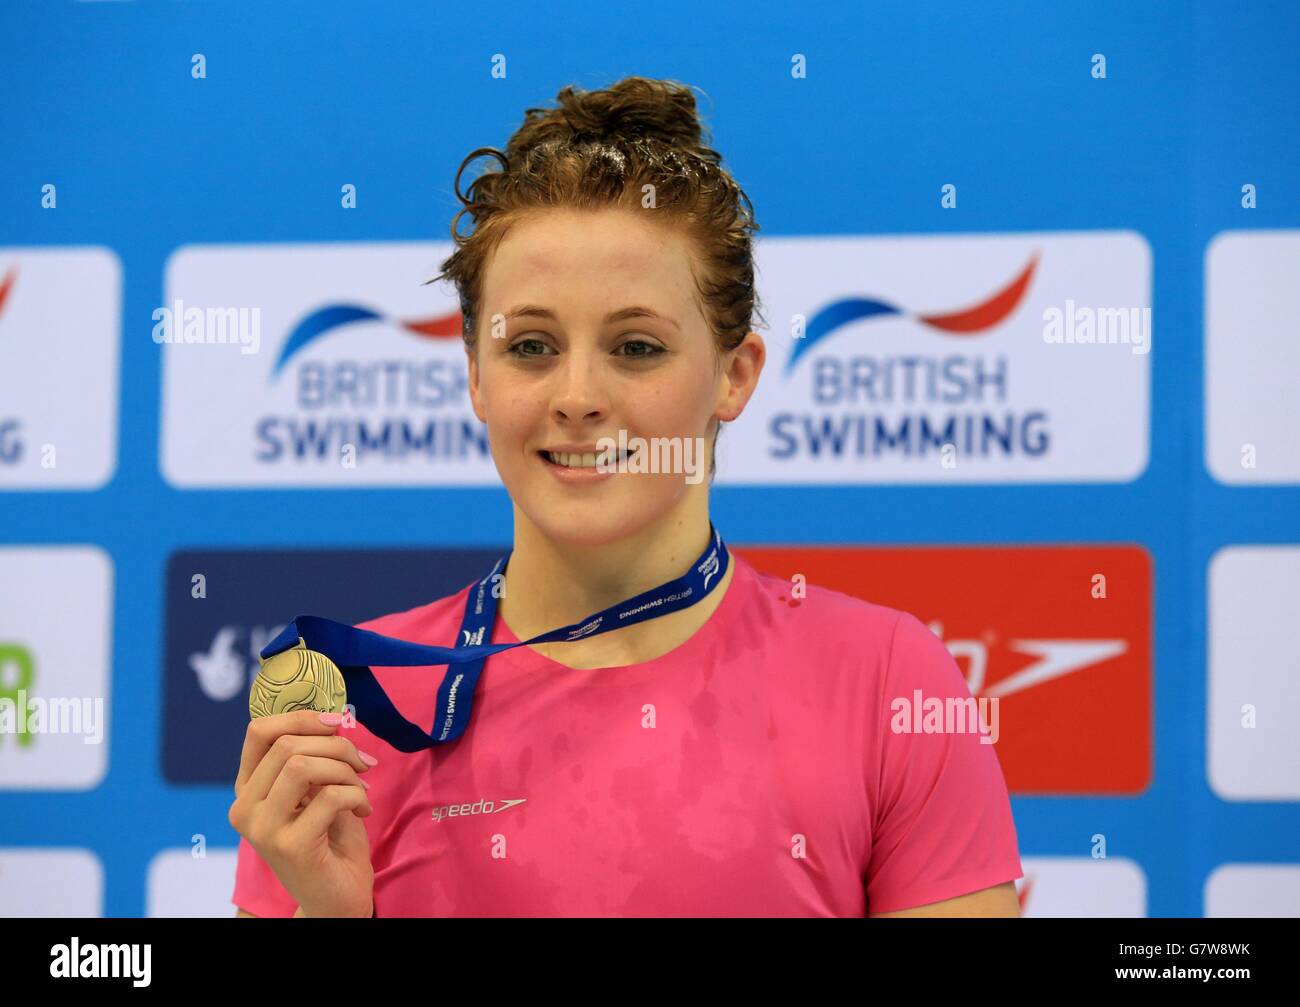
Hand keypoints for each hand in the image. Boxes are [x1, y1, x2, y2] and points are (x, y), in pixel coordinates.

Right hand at [229, 710, 375, 916]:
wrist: (337, 898)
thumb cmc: (330, 839)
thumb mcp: (316, 791)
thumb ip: (312, 759)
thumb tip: (332, 720)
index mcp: (247, 790)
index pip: (259, 732)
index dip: (301, 718)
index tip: (337, 722)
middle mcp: (244, 809)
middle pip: (286, 746)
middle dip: (336, 746)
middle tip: (363, 763)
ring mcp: (262, 830)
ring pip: (302, 766)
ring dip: (345, 769)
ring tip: (361, 787)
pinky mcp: (289, 847)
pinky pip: (330, 797)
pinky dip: (357, 796)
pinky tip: (363, 811)